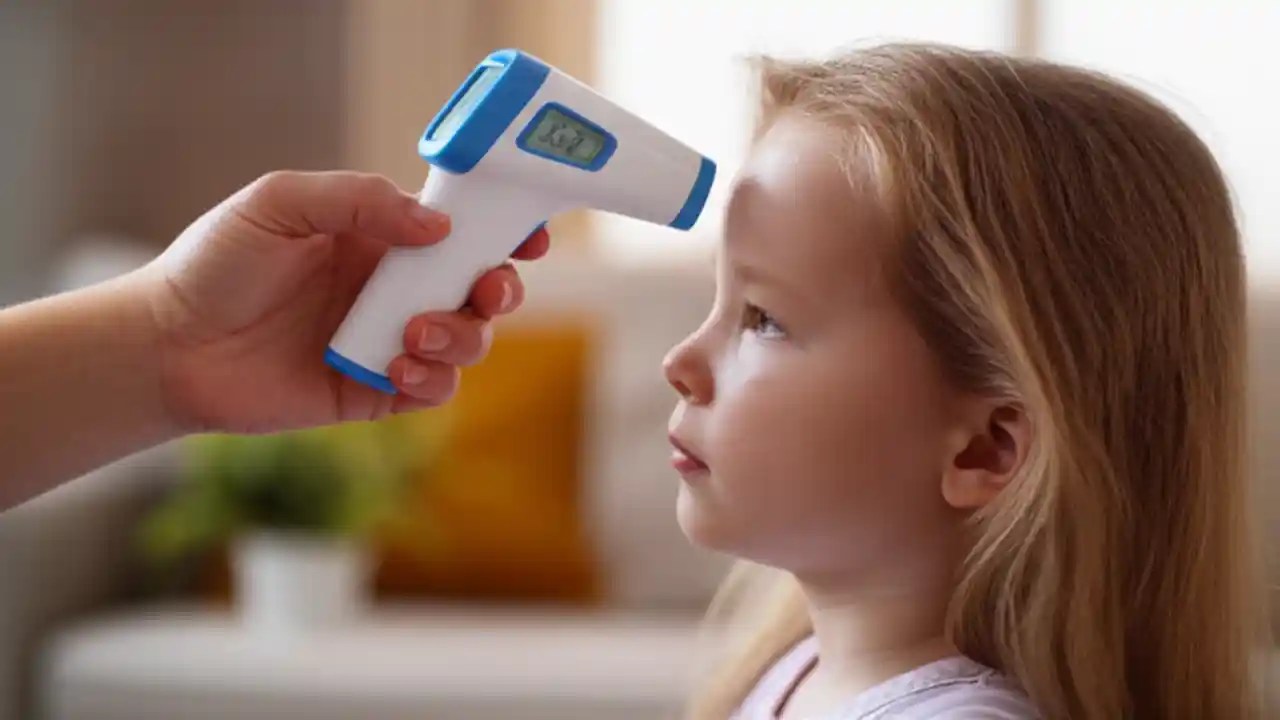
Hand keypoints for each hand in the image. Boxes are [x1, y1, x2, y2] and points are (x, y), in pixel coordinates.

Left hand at [144, 170, 549, 432]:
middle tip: (485, 290)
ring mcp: (390, 341)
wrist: (170, 347)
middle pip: (481, 288)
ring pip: (468, 341)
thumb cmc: (215, 264)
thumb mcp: (278, 204)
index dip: (503, 229)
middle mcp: (396, 288)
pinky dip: (432, 379)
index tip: (527, 235)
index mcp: (380, 236)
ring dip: (460, 336)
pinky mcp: (377, 392)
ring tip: (413, 333)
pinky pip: (435, 390)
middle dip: (500, 288)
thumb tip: (438, 227)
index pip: (461, 229)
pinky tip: (396, 369)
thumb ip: (358, 200)